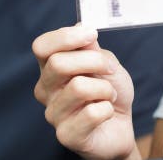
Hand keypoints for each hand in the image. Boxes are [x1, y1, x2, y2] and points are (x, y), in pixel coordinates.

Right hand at [33, 25, 137, 159]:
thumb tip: (79, 27)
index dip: (66, 37)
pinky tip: (106, 112)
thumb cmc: (109, 90)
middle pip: (58, 63)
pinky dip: (107, 109)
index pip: (41, 46)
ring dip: (104, 88)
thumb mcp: (105, 62)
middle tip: (110, 69)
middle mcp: (46, 90)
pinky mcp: (66, 135)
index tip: (92, 34)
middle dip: (94, 61)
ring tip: (108, 94)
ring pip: (78, 87)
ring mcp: (53, 114)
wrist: (121, 123)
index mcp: (50, 68)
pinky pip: (92, 113)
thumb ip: (91, 47)